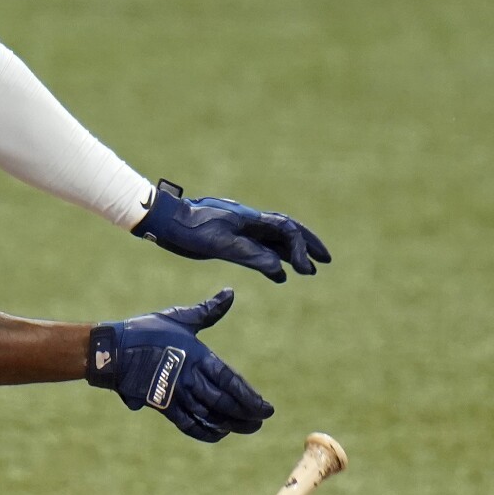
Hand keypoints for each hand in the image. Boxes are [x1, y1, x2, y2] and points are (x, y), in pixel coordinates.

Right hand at [86, 289, 273, 442]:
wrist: (111, 351)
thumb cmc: (146, 331)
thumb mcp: (180, 318)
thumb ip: (208, 311)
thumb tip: (230, 293)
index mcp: (197, 355)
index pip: (230, 380)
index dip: (250, 396)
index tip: (267, 407)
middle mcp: (189, 377)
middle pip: (224, 402)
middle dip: (246, 413)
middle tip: (262, 420)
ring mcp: (175, 394)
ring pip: (209, 415)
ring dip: (231, 423)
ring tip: (248, 427)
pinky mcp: (162, 405)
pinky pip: (188, 423)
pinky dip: (205, 431)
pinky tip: (219, 434)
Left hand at [132, 180, 330, 282]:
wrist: (167, 220)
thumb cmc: (191, 230)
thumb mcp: (221, 244)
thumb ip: (251, 255)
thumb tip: (280, 270)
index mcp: (251, 219)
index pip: (286, 230)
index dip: (302, 248)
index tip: (308, 269)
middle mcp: (250, 221)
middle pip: (288, 231)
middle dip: (308, 244)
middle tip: (326, 260)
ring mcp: (242, 228)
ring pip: (275, 240)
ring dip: (293, 254)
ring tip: (307, 270)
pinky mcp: (231, 237)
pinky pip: (260, 247)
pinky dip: (273, 260)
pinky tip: (278, 276)